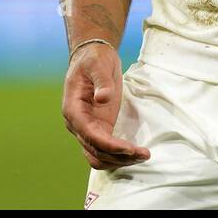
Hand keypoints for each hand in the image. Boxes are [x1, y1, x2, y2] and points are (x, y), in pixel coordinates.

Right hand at [62, 42, 149, 169]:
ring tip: (143, 156)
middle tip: (144, 154)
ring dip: (119, 160)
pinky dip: (118, 156)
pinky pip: (104, 150)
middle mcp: (77, 123)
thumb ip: (101, 81)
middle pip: (95, 151)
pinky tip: (135, 154)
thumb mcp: (98, 65)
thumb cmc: (94, 60)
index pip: (89, 135)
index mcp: (73, 109)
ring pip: (99, 156)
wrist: (93, 57)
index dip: (108, 145)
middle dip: (119, 156)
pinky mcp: (98, 127)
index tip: (128, 148)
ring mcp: (87, 127)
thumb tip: (103, 98)